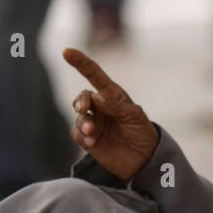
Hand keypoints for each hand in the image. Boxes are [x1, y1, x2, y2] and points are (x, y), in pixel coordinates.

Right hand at [64, 47, 157, 181]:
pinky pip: (77, 133)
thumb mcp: (135, 117)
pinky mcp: (89, 139)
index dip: (81, 62)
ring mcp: (94, 123)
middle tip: (83, 109)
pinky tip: (92, 142)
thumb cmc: (143, 133)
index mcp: (112, 96)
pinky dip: (81, 136)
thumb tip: (96, 97)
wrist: (145, 160)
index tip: (67, 51)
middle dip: (80, 101)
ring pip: (78, 117)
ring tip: (92, 132)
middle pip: (82, 97)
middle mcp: (101, 107)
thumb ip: (116, 106)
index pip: (94, 75)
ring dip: (83, 122)